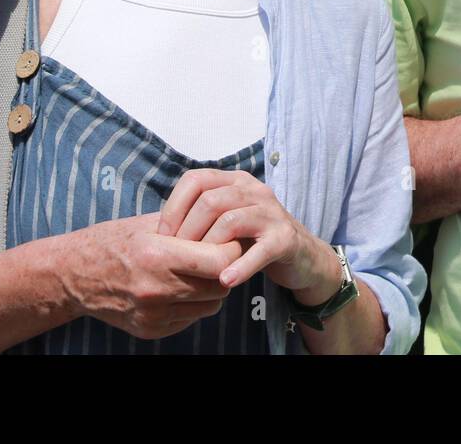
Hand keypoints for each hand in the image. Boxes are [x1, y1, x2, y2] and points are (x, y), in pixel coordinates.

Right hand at [63, 212, 242, 339]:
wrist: (73, 275)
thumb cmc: (114, 241)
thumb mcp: (149, 224)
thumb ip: (189, 226)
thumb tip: (228, 225)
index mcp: (157, 256)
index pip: (220, 261)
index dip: (230, 249)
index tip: (227, 241)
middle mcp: (156, 290)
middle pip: (220, 286)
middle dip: (226, 270)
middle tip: (218, 255)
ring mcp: (153, 315)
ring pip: (210, 305)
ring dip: (211, 289)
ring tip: (198, 271)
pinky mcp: (150, 330)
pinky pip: (191, 318)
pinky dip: (193, 304)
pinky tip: (179, 287)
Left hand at [157, 170, 340, 302]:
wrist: (301, 257)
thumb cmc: (254, 239)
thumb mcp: (227, 220)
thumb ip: (200, 215)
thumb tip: (158, 228)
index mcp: (234, 181)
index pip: (195, 179)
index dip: (174, 206)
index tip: (163, 236)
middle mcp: (253, 190)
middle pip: (210, 200)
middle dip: (187, 230)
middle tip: (178, 256)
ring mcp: (271, 213)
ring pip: (230, 220)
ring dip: (208, 247)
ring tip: (199, 268)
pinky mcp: (285, 238)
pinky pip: (260, 250)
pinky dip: (241, 267)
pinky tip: (226, 281)